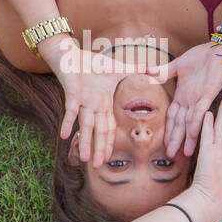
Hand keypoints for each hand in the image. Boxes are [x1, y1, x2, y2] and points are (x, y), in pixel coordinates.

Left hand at [45, 36, 136, 167]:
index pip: (108, 128)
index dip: (108, 143)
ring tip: (85, 159)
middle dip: (98, 149)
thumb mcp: (120, 69)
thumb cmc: (92, 63)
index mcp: (103, 104)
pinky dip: (69, 123)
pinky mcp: (72, 93)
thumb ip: (137, 70)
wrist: (70, 54)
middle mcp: (93, 106)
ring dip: (86, 142)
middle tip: (97, 167)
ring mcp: (82, 101)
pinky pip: (71, 110)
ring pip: (86, 126)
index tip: (107, 159)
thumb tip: (156, 70)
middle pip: (98, 132)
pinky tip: (65, 136)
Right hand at [152, 40, 221, 157]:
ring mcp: (200, 99)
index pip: (173, 117)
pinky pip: (201, 110)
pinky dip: (197, 121)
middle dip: (176, 140)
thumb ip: (163, 72)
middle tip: (172, 155)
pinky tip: (193, 133)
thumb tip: (147, 72)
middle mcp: (191, 101)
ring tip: (186, 152)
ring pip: (191, 122)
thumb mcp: (178, 65)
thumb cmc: (202, 57)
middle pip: (181, 124)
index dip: (169, 130)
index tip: (165, 143)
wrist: (219, 49)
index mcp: (183, 96)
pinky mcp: (209, 94)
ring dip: (188, 137)